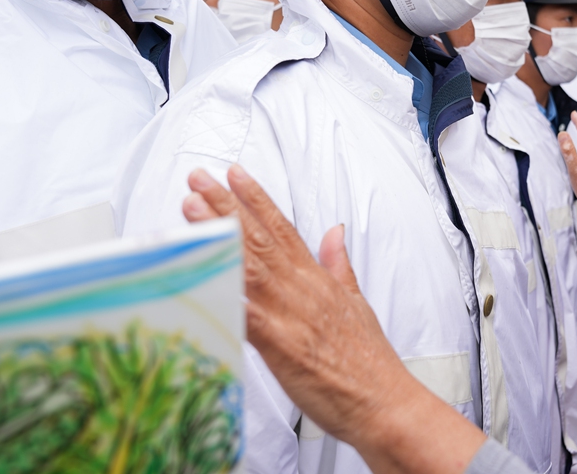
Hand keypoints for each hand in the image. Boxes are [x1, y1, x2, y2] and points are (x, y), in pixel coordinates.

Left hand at [182, 167, 485, 473]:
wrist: (384, 402)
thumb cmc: (368, 362)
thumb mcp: (356, 302)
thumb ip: (337, 265)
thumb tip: (334, 231)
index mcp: (318, 279)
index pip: (283, 228)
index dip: (257, 199)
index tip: (234, 174)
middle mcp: (303, 289)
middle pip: (260, 238)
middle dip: (226, 205)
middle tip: (199, 178)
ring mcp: (291, 315)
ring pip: (249, 265)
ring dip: (219, 235)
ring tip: (192, 209)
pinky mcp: (281, 346)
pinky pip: (246, 314)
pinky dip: (226, 293)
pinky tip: (202, 273)